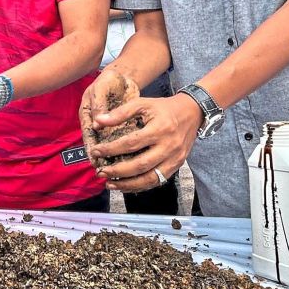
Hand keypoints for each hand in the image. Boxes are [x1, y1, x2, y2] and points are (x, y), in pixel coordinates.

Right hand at [79, 68, 141, 164]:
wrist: (123, 76)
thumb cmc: (109, 80)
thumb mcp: (101, 88)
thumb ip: (98, 104)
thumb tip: (97, 123)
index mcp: (89, 116)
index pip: (89, 135)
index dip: (91, 147)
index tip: (94, 158)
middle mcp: (99, 125)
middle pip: (99, 144)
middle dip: (102, 157)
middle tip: (105, 170)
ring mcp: (110, 128)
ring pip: (112, 145)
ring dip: (115, 156)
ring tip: (119, 170)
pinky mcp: (123, 128)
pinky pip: (124, 141)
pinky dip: (128, 150)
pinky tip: (134, 159)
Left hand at [86, 94, 200, 192]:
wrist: (192, 112)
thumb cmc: (163, 108)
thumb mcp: (143, 103)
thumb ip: (120, 112)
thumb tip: (98, 122)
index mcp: (159, 129)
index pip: (131, 143)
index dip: (111, 149)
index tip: (96, 152)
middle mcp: (168, 146)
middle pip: (140, 165)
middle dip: (117, 171)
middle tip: (101, 172)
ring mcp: (174, 158)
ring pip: (149, 178)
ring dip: (128, 184)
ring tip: (110, 184)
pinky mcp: (177, 165)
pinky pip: (158, 181)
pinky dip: (140, 186)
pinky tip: (126, 185)